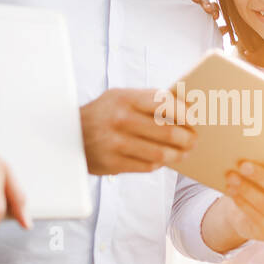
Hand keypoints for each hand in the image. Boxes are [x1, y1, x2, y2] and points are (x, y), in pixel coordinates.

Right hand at [80, 87, 196, 174]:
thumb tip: (186, 107)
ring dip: (178, 154)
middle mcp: (120, 120)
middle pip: (167, 132)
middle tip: (194, 140)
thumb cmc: (105, 113)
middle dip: (187, 138)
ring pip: (160, 153)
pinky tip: (163, 159)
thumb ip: (150, 100)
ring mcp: (116, 143)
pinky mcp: (113, 163)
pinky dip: (160, 163)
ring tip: (184, 152)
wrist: (69, 134)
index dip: (184, 113)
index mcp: (125, 99)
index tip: (195, 120)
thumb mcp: (121, 97)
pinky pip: (147, 166)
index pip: (164, 103)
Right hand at [182, 0, 228, 34]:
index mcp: (205, 11)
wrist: (177, 36)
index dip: (215, 10)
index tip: (216, 17)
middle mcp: (197, 5)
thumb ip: (217, 31)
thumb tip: (228, 28)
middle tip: (208, 10)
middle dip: (207, 4)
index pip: (213, 6)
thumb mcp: (205, 34)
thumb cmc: (192, 35)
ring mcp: (188, 0)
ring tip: (196, 0)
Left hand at [216, 159, 263, 244]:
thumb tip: (251, 147)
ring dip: (248, 191)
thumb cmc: (257, 182)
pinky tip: (232, 192)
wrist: (244, 209)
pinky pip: (258, 219)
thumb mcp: (263, 170)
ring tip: (232, 178)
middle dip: (262, 178)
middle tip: (243, 165)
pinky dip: (243, 204)